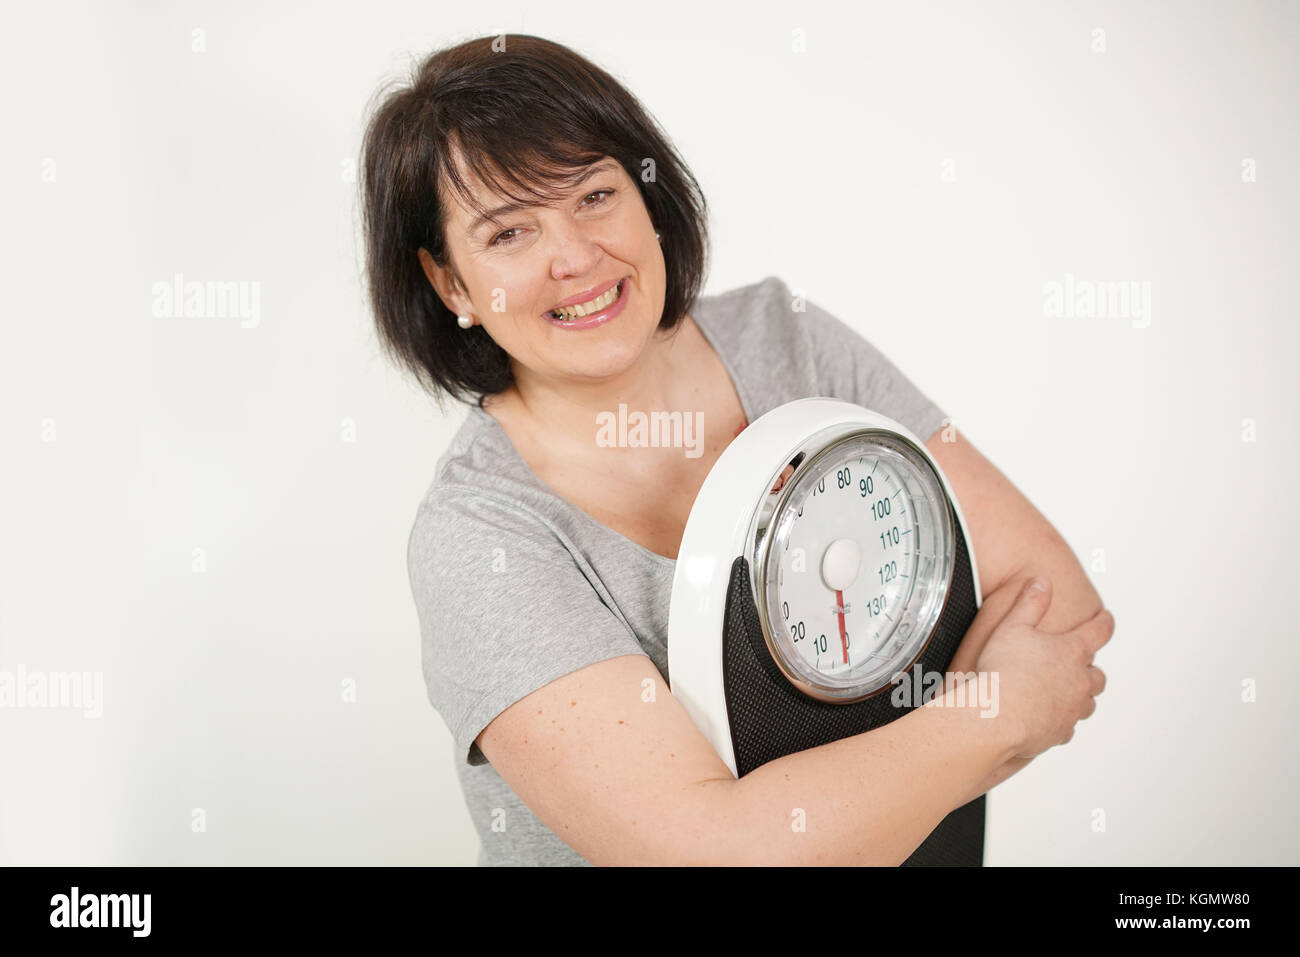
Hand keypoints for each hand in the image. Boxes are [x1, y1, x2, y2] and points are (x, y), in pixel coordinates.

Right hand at [974, 578, 1112, 760]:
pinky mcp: (1060, 731)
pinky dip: (1062, 720)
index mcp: (1072, 651)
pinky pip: (1068, 726)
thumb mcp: (1012, 626)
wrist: (995, 716)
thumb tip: (1042, 582)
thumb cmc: (1002, 670)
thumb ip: (1030, 602)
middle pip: (1097, 675)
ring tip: (1066, 692)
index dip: (1104, 622)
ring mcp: (1072, 709)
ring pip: (1087, 702)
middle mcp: (1079, 681)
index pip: (1099, 631)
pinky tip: (1047, 716)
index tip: (1107, 618)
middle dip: (1090, 668)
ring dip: (1080, 696)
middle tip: (1081, 663)